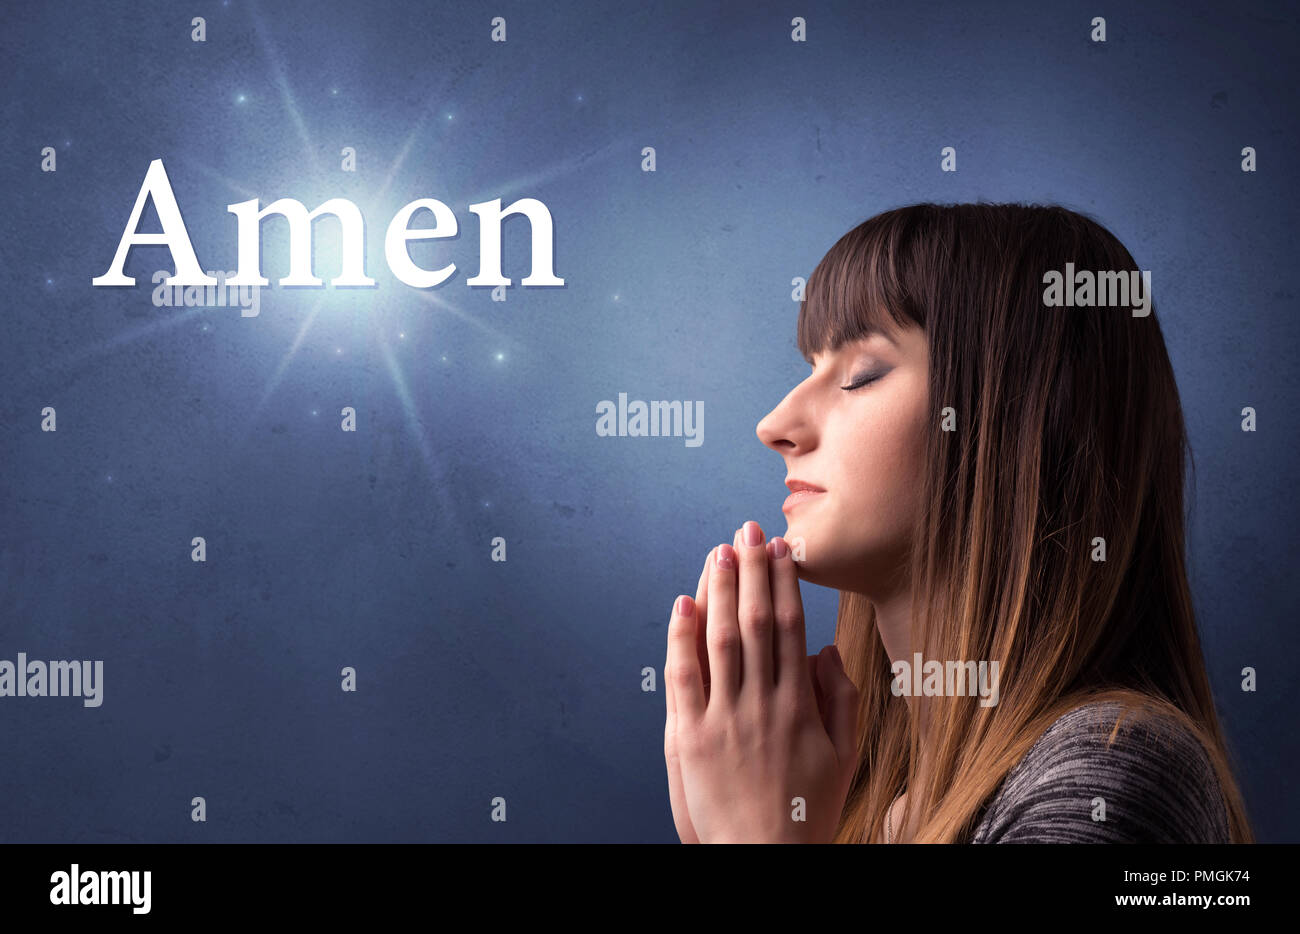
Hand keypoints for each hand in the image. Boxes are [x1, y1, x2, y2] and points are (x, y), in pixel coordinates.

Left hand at [663, 520, 860, 842]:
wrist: (767, 858)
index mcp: (799, 705)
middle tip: (747, 529)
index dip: (784, 583)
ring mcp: (725, 719)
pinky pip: (685, 678)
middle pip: (755, 622)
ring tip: (719, 550)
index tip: (782, 549)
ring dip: (719, 590)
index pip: (790, 627)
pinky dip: (681, 638)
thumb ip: (842, 700)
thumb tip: (828, 649)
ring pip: (721, 640)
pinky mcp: (691, 738)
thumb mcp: (844, 757)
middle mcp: (762, 703)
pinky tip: (682, 604)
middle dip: (752, 570)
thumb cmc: (808, 812)